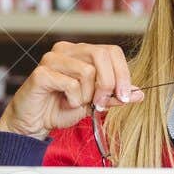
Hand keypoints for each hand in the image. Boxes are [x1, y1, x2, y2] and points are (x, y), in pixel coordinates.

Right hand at [0, 42, 143, 137]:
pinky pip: (70, 84)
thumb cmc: (61, 109)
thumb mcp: (95, 103)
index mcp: (81, 52)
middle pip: (101, 55)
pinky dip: (72, 99)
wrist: (34, 123)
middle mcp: (67, 50)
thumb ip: (115, 96)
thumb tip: (139, 93)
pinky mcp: (42, 73)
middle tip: (101, 104)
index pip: (112, 51)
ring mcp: (52, 59)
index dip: (123, 73)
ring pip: (87, 71)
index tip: (124, 96)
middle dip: (108, 84)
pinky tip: (64, 103)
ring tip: (76, 102)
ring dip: (86, 95)